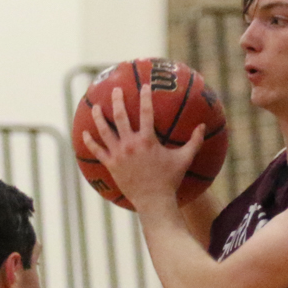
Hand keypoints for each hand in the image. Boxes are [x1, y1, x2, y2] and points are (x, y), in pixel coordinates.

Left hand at [82, 85, 205, 211]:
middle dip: (117, 100)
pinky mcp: (111, 165)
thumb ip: (194, 142)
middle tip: (115, 90)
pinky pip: (97, 151)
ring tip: (95, 107)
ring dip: (99, 117)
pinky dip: (89, 141)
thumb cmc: (170, 180)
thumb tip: (203, 126)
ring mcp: (118, 154)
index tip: (144, 85)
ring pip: (104, 131)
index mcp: (147, 140)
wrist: (153, 201)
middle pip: (120, 116)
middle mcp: (131, 144)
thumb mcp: (184, 159)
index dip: (145, 97)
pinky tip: (84, 133)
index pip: (146, 112)